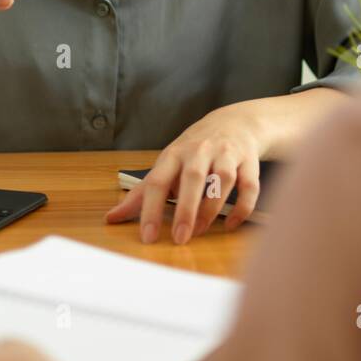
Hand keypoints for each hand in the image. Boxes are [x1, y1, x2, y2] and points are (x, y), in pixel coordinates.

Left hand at [104, 103, 264, 243]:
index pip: (158, 181)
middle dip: (186, 210)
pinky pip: (250, 186)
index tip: (147, 235)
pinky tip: (230, 225)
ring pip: (223, 181)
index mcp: (174, 154)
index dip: (150, 209)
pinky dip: (242, 208)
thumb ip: (141, 194)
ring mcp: (226, 155)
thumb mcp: (166, 165)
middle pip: (193, 178)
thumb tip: (111, 218)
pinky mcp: (249, 162)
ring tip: (200, 231)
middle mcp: (200, 151)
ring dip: (212, 208)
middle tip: (180, 238)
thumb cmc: (194, 150)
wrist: (234, 123)